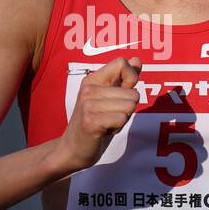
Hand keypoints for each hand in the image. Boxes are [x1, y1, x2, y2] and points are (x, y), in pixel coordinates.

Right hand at [51, 56, 141, 173]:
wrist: (72, 149)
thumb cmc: (95, 123)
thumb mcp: (109, 97)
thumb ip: (124, 79)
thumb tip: (136, 60)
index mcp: (92, 79)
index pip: (122, 63)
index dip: (131, 79)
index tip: (121, 94)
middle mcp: (88, 89)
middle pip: (133, 92)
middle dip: (127, 109)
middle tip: (109, 116)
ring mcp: (88, 104)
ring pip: (129, 106)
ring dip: (122, 119)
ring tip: (106, 123)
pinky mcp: (91, 121)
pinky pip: (122, 119)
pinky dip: (117, 128)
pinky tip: (104, 131)